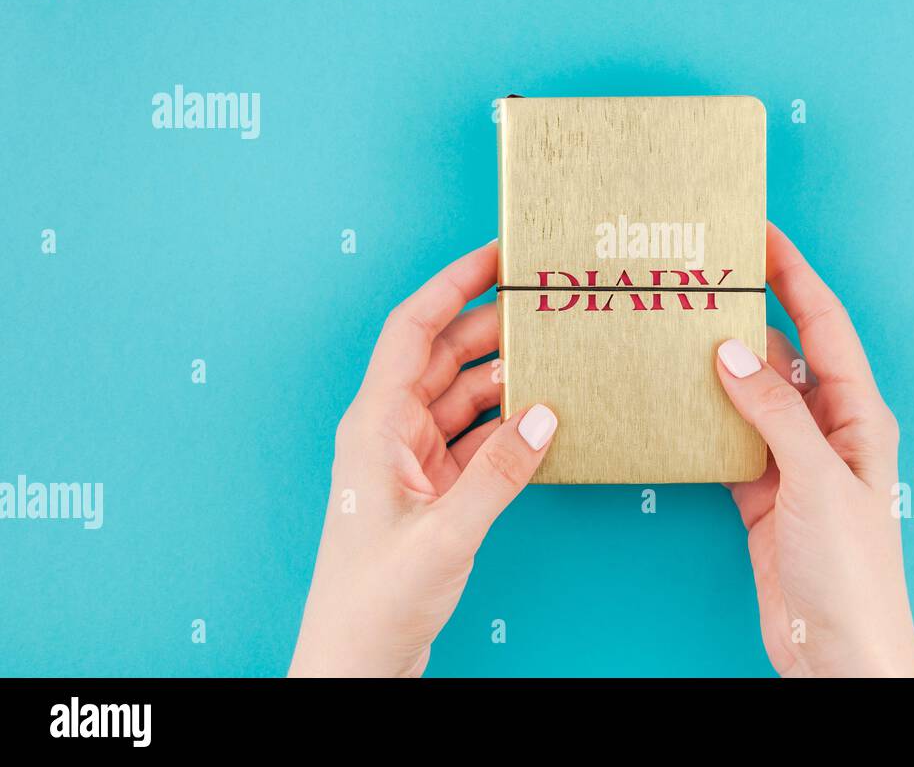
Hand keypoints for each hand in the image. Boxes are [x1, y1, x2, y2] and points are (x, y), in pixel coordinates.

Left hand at [289, 240, 557, 676]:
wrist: (356, 662)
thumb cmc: (373, 600)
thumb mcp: (444, 533)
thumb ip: (499, 473)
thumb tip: (545, 414)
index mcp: (376, 424)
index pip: (414, 329)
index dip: (453, 284)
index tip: (496, 254)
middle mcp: (390, 431)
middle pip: (445, 355)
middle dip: (492, 325)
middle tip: (545, 303)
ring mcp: (411, 459)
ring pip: (465, 395)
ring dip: (505, 376)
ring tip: (555, 354)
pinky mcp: (432, 488)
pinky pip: (476, 436)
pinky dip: (508, 424)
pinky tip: (543, 417)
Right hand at [715, 223, 913, 676]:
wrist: (839, 653)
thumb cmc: (851, 571)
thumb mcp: (817, 481)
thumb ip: (775, 414)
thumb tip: (734, 351)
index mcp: (859, 415)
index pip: (826, 324)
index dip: (795, 274)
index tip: (760, 232)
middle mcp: (829, 429)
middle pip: (786, 352)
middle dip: (749, 311)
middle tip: (702, 275)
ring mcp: (794, 462)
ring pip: (751, 394)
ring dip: (719, 364)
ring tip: (677, 326)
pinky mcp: (762, 494)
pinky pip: (729, 439)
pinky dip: (702, 418)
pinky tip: (672, 399)